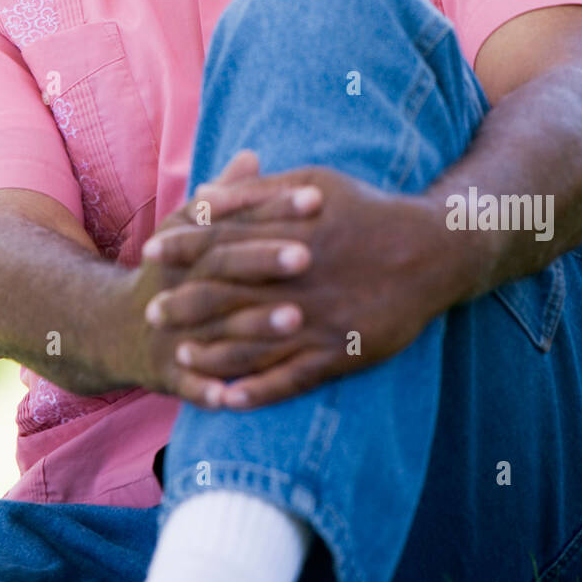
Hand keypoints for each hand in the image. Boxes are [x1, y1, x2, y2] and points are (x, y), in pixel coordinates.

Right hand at [114, 152, 322, 406]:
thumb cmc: (170, 271)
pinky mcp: (166, 372)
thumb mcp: (186, 229)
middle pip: (223, 267)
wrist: (114, 328)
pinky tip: (235, 397)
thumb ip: (225, 197)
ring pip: (216, 324)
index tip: (316, 198)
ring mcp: (172, 328)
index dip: (274, 206)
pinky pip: (188, 383)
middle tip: (307, 255)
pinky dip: (207, 390)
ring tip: (296, 318)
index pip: (235, 218)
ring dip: (253, 325)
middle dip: (263, 261)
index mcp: (188, 243)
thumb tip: (252, 155)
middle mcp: (178, 282)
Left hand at [141, 166, 462, 408]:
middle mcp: (300, 278)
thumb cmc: (366, 209)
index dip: (182, 245)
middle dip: (186, 303)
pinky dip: (257, 392)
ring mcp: (320, 319)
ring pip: (255, 342)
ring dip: (213, 353)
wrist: (432, 249)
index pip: (222, 238)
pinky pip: (292, 379)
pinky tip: (226, 401)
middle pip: (229, 292)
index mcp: (290, 231)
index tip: (149, 251)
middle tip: (150, 312)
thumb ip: (258, 189)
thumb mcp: (312, 181)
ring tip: (179, 358)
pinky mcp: (341, 352)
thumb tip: (207, 193)